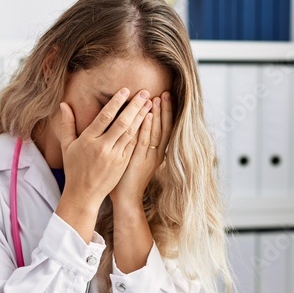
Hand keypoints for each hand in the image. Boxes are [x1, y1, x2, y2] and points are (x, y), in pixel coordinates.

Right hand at [58, 88, 153, 211]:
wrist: (84, 194)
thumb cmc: (74, 169)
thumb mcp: (67, 146)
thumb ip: (67, 124)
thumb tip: (64, 104)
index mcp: (88, 140)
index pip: (104, 117)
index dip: (116, 102)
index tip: (125, 90)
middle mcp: (103, 147)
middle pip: (122, 123)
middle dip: (135, 106)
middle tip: (145, 92)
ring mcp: (115, 156)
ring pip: (131, 133)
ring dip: (142, 117)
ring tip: (150, 103)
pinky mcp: (123, 164)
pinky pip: (134, 144)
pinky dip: (142, 132)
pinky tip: (149, 122)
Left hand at [109, 91, 172, 206]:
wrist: (126, 200)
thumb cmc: (127, 179)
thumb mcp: (135, 158)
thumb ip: (137, 143)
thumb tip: (137, 126)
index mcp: (156, 153)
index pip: (165, 129)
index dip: (166, 113)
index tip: (166, 96)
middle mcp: (156, 154)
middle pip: (164, 128)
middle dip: (165, 110)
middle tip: (166, 92)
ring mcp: (149, 157)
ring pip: (156, 133)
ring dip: (158, 115)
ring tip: (158, 98)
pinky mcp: (140, 162)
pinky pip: (145, 142)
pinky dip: (148, 128)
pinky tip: (149, 115)